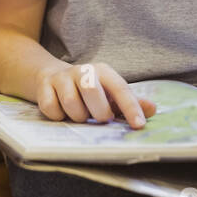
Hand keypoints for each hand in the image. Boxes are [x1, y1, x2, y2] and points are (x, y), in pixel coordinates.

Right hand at [35, 61, 156, 128]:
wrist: (51, 76)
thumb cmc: (88, 90)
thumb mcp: (110, 94)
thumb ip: (130, 103)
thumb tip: (152, 110)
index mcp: (103, 72)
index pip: (120, 88)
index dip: (130, 107)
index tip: (138, 126)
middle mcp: (83, 71)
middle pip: (92, 90)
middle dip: (98, 111)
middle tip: (100, 119)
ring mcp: (61, 78)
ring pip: (70, 102)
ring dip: (77, 116)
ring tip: (80, 115)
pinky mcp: (44, 86)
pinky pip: (51, 107)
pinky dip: (58, 116)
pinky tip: (61, 112)